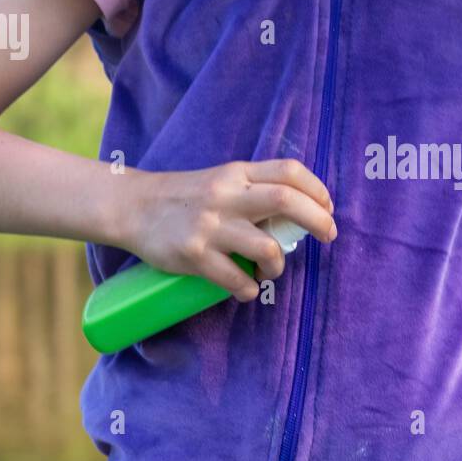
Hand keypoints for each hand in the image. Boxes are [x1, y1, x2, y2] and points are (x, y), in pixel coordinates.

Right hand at [121, 159, 335, 299]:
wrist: (133, 206)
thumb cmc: (186, 197)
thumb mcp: (221, 181)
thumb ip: (254, 191)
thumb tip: (299, 215)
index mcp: (236, 173)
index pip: (288, 171)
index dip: (317, 190)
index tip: (327, 208)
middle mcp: (225, 195)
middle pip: (285, 201)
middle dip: (317, 221)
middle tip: (328, 236)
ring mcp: (209, 226)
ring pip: (266, 246)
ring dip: (278, 264)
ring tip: (270, 271)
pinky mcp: (192, 255)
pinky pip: (235, 279)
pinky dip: (249, 289)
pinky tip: (246, 289)